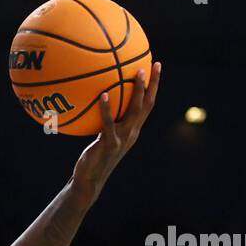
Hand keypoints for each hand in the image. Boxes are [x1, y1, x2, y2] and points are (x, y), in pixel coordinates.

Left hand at [70, 61, 161, 200]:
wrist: (89, 180)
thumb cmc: (94, 157)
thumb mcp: (103, 136)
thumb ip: (106, 121)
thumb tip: (99, 101)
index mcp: (132, 130)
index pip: (148, 106)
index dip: (153, 88)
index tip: (156, 68)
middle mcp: (132, 133)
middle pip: (147, 105)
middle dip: (152, 84)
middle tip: (153, 64)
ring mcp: (122, 138)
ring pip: (134, 111)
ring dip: (137, 91)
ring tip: (137, 73)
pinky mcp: (109, 143)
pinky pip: (109, 123)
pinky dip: (106, 109)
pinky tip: (103, 95)